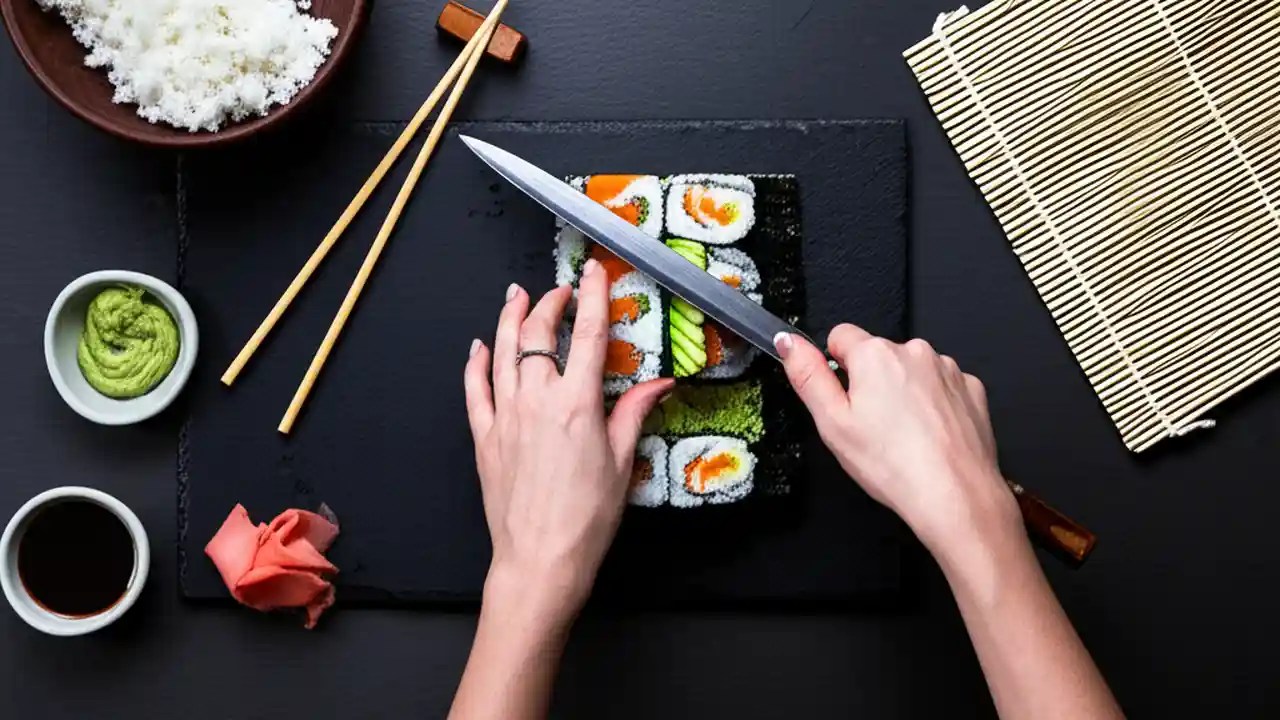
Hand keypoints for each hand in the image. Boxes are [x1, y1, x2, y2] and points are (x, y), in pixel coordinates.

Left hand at [463, 258, 673, 623]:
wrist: (541, 559)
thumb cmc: (588, 518)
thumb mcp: (623, 462)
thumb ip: (635, 414)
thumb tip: (660, 383)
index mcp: (578, 403)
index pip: (587, 333)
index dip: (592, 296)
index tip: (593, 273)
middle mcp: (537, 399)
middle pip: (537, 333)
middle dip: (549, 302)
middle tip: (559, 290)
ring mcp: (506, 415)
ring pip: (501, 351)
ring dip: (508, 317)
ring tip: (515, 295)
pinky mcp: (485, 436)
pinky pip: (475, 388)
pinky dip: (476, 363)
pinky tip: (478, 347)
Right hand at [775, 326, 1020, 558]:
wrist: (954, 495)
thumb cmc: (893, 465)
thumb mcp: (832, 423)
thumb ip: (807, 375)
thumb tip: (788, 342)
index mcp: (875, 355)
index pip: (840, 337)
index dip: (835, 368)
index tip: (844, 399)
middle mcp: (914, 351)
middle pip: (878, 355)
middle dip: (871, 383)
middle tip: (872, 427)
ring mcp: (947, 369)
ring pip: (911, 371)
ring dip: (904, 393)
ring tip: (903, 436)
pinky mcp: (971, 389)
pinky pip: (941, 387)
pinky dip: (933, 405)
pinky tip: (929, 436)